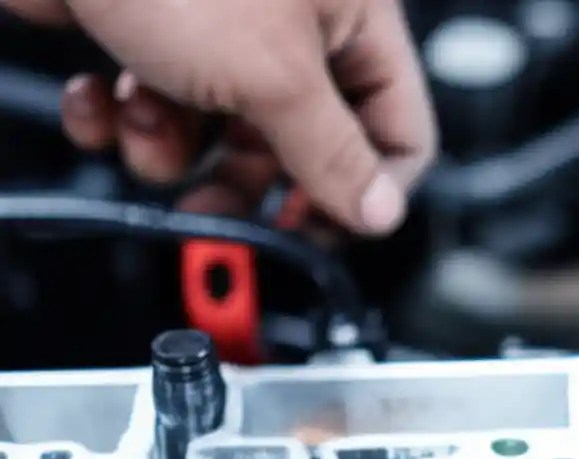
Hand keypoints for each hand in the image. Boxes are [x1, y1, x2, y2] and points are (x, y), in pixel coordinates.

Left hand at [0, 0, 435, 235]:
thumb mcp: (272, 74)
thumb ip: (333, 153)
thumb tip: (380, 213)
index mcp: (353, 21)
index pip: (397, 130)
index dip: (365, 193)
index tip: (316, 233)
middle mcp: (295, 26)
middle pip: (298, 144)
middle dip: (246, 183)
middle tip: (213, 211)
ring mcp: (222, 30)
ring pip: (216, 135)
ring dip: (168, 148)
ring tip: (143, 119)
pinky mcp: (151, 31)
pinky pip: (150, 106)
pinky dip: (116, 116)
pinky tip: (97, 93)